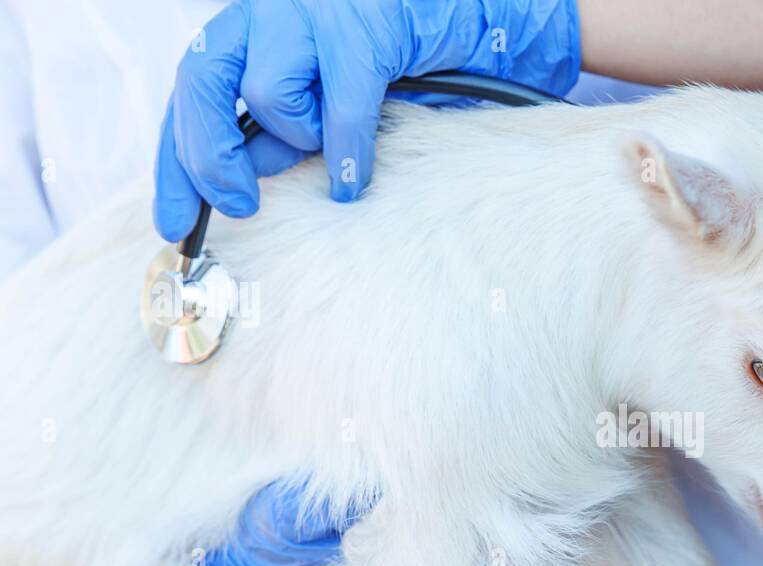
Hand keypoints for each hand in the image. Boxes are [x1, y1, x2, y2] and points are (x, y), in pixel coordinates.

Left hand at [153, 0, 581, 240]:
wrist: (463, 16)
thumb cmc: (391, 64)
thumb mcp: (319, 106)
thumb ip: (276, 134)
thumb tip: (240, 177)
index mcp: (250, 28)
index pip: (189, 92)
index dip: (175, 159)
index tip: (173, 221)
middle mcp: (267, 9)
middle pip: (201, 81)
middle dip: (211, 155)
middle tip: (240, 204)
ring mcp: (310, 12)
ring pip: (265, 94)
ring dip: (300, 137)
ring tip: (334, 143)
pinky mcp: (360, 29)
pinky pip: (338, 111)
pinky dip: (346, 154)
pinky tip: (353, 180)